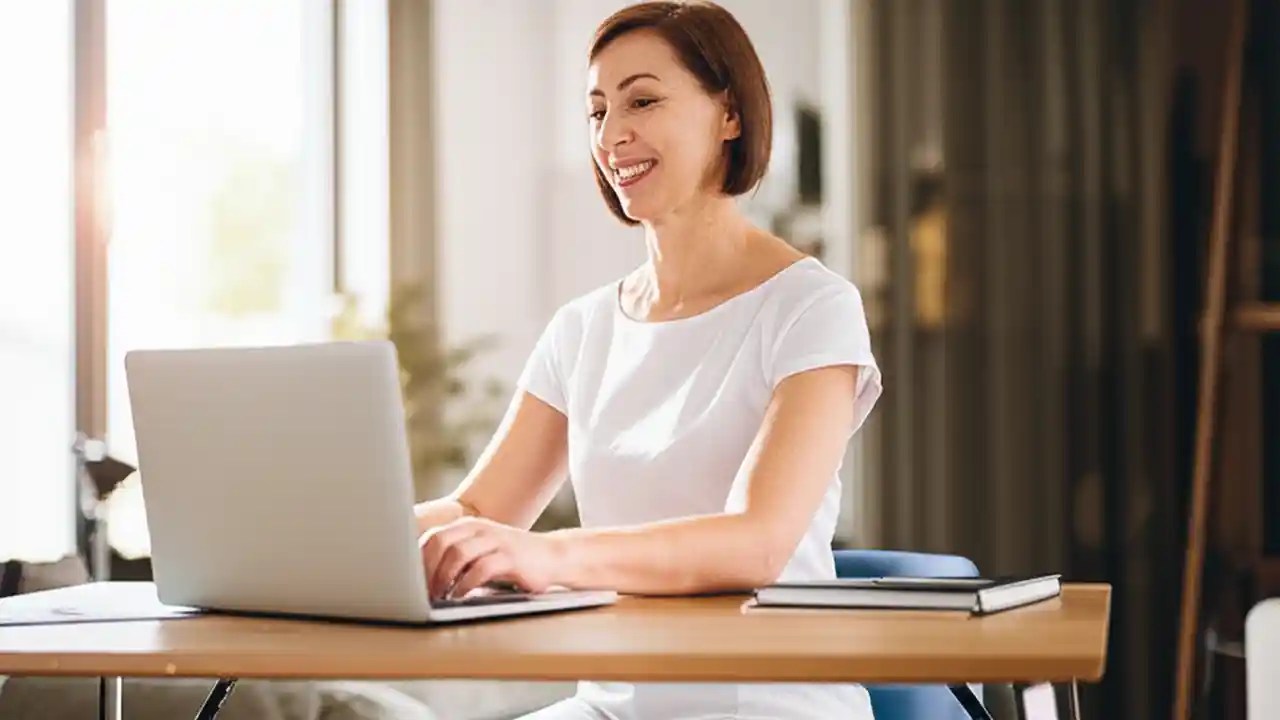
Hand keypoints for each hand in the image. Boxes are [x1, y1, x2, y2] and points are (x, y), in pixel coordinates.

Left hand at [419, 517, 565, 599]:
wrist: (553, 556)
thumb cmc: (511, 559)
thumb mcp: (482, 551)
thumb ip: (457, 557)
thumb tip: (421, 579)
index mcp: (469, 525)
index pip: (432, 537)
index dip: (418, 560)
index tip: (412, 582)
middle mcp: (481, 528)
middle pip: (441, 542)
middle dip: (427, 569)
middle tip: (423, 592)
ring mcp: (496, 540)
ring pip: (457, 554)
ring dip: (443, 578)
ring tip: (439, 596)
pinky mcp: (510, 557)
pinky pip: (480, 569)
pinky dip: (465, 585)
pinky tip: (461, 597)